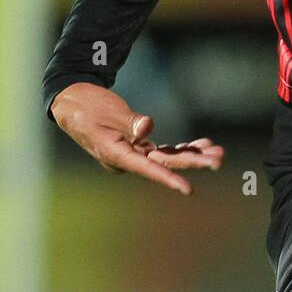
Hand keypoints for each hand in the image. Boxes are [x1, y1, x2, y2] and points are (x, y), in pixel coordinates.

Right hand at [50, 82, 223, 195]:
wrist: (72, 102)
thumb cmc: (87, 106)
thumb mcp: (108, 112)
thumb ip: (130, 122)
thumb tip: (149, 129)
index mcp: (116, 154)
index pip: (147, 169)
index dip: (168, 179)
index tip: (187, 189)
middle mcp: (127, 159)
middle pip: (164, 163)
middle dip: (192, 161)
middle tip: (218, 160)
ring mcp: (133, 153)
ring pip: (167, 158)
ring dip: (192, 154)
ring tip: (218, 153)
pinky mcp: (137, 145)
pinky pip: (163, 150)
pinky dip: (181, 147)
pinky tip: (201, 145)